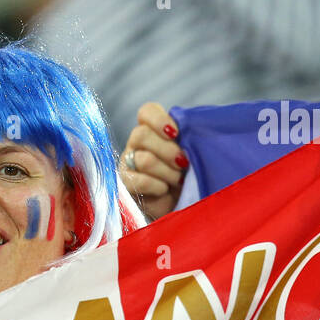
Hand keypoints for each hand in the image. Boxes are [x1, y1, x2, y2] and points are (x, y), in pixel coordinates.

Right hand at [119, 102, 187, 219]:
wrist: (182, 206)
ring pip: (143, 159)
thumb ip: (191, 139)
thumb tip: (196, 129)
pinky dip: (157, 186)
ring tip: (179, 181)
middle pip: (141, 135)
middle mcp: (137, 144)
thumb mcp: (194, 154)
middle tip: (184, 164)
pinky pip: (138, 180)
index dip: (160, 120)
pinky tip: (165, 190)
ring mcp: (128, 164)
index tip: (177, 134)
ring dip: (167, 172)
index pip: (147, 112)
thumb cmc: (190, 177)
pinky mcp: (124, 185)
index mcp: (153, 130)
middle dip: (167, 151)